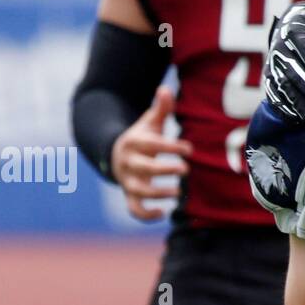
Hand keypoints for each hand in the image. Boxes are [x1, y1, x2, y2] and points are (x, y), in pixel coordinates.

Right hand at [110, 86, 192, 221]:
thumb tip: (166, 89)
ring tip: (178, 193)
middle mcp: (129, 163)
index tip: (189, 149)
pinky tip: (163, 213)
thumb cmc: (141, 138)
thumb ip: (160, 108)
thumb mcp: (149, 122)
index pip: (153, 145)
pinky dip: (145, 215)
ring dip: (158, 194)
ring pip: (139, 191)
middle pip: (145, 168)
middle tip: (185, 169)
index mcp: (135, 143)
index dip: (172, 147)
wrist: (115, 154)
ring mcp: (128, 180)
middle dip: (165, 170)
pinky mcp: (129, 195)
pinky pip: (134, 209)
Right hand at [263, 1, 304, 125]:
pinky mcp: (269, 79)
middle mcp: (279, 47)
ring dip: (297, 102)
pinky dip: (284, 108)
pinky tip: (297, 119)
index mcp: (293, 29)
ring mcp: (272, 64)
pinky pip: (273, 95)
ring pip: (282, 85)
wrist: (291, 26)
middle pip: (293, 71)